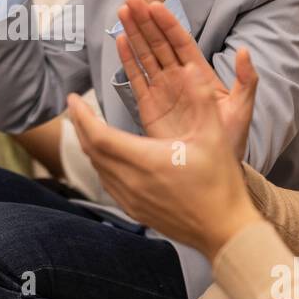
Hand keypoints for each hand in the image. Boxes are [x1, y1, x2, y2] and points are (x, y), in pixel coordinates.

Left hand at [66, 73, 259, 259]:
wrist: (225, 230)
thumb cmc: (222, 183)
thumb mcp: (214, 136)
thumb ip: (200, 99)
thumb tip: (189, 68)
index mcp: (147, 160)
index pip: (99, 136)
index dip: (82, 116)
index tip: (73, 99)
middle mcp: (132, 182)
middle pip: (91, 151)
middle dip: (79, 126)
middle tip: (75, 107)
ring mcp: (131, 200)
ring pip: (97, 168)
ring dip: (88, 145)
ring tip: (86, 127)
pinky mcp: (135, 212)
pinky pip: (107, 183)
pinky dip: (100, 165)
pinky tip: (105, 156)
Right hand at [116, 0, 256, 162]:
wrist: (212, 169)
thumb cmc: (230, 140)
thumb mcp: (242, 108)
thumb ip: (245, 80)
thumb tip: (244, 52)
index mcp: (199, 74)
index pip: (181, 42)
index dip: (168, 23)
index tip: (156, 5)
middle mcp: (178, 78)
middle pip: (158, 43)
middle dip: (145, 21)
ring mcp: (162, 91)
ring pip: (145, 55)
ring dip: (133, 33)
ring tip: (122, 12)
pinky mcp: (148, 106)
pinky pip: (136, 78)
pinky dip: (128, 60)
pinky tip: (120, 41)